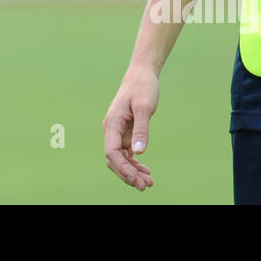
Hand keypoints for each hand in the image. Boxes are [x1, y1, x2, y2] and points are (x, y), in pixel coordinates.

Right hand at [101, 67, 157, 191]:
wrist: (142, 75)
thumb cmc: (142, 88)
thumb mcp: (144, 108)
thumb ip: (142, 130)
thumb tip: (138, 153)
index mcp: (112, 124)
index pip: (112, 153)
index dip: (122, 169)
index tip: (136, 179)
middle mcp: (112, 130)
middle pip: (114, 160)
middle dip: (128, 174)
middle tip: (146, 185)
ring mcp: (118, 132)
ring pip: (121, 159)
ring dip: (132, 172)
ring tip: (149, 182)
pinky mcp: (126, 132)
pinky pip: (127, 153)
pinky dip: (135, 163)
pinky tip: (146, 171)